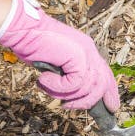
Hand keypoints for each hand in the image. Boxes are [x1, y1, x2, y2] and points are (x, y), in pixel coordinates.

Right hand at [0, 0, 119, 110]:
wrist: (23, 28)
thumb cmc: (34, 44)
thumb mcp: (55, 63)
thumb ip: (67, 74)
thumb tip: (72, 95)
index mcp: (88, 50)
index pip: (106, 74)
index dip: (110, 93)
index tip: (111, 107)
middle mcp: (90, 51)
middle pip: (102, 83)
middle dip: (90, 101)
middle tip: (70, 107)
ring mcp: (86, 53)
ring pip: (86, 87)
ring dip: (65, 94)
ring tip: (48, 89)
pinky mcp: (78, 57)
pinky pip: (74, 84)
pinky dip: (57, 87)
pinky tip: (43, 80)